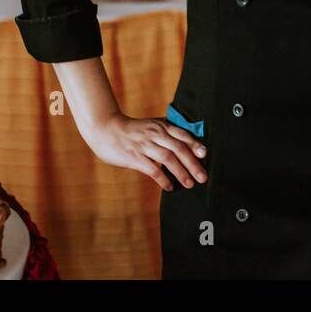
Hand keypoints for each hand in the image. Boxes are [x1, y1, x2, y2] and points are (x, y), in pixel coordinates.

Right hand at [83, 112, 207, 191]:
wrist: (105, 128)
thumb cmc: (131, 129)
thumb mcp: (151, 124)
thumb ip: (166, 129)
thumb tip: (185, 136)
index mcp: (161, 126)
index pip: (182, 135)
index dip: (194, 145)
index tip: (205, 155)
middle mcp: (155, 135)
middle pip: (179, 149)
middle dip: (193, 164)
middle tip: (203, 177)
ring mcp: (145, 146)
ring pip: (168, 159)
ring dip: (181, 172)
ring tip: (190, 184)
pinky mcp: (134, 157)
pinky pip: (152, 169)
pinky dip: (162, 178)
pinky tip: (169, 187)